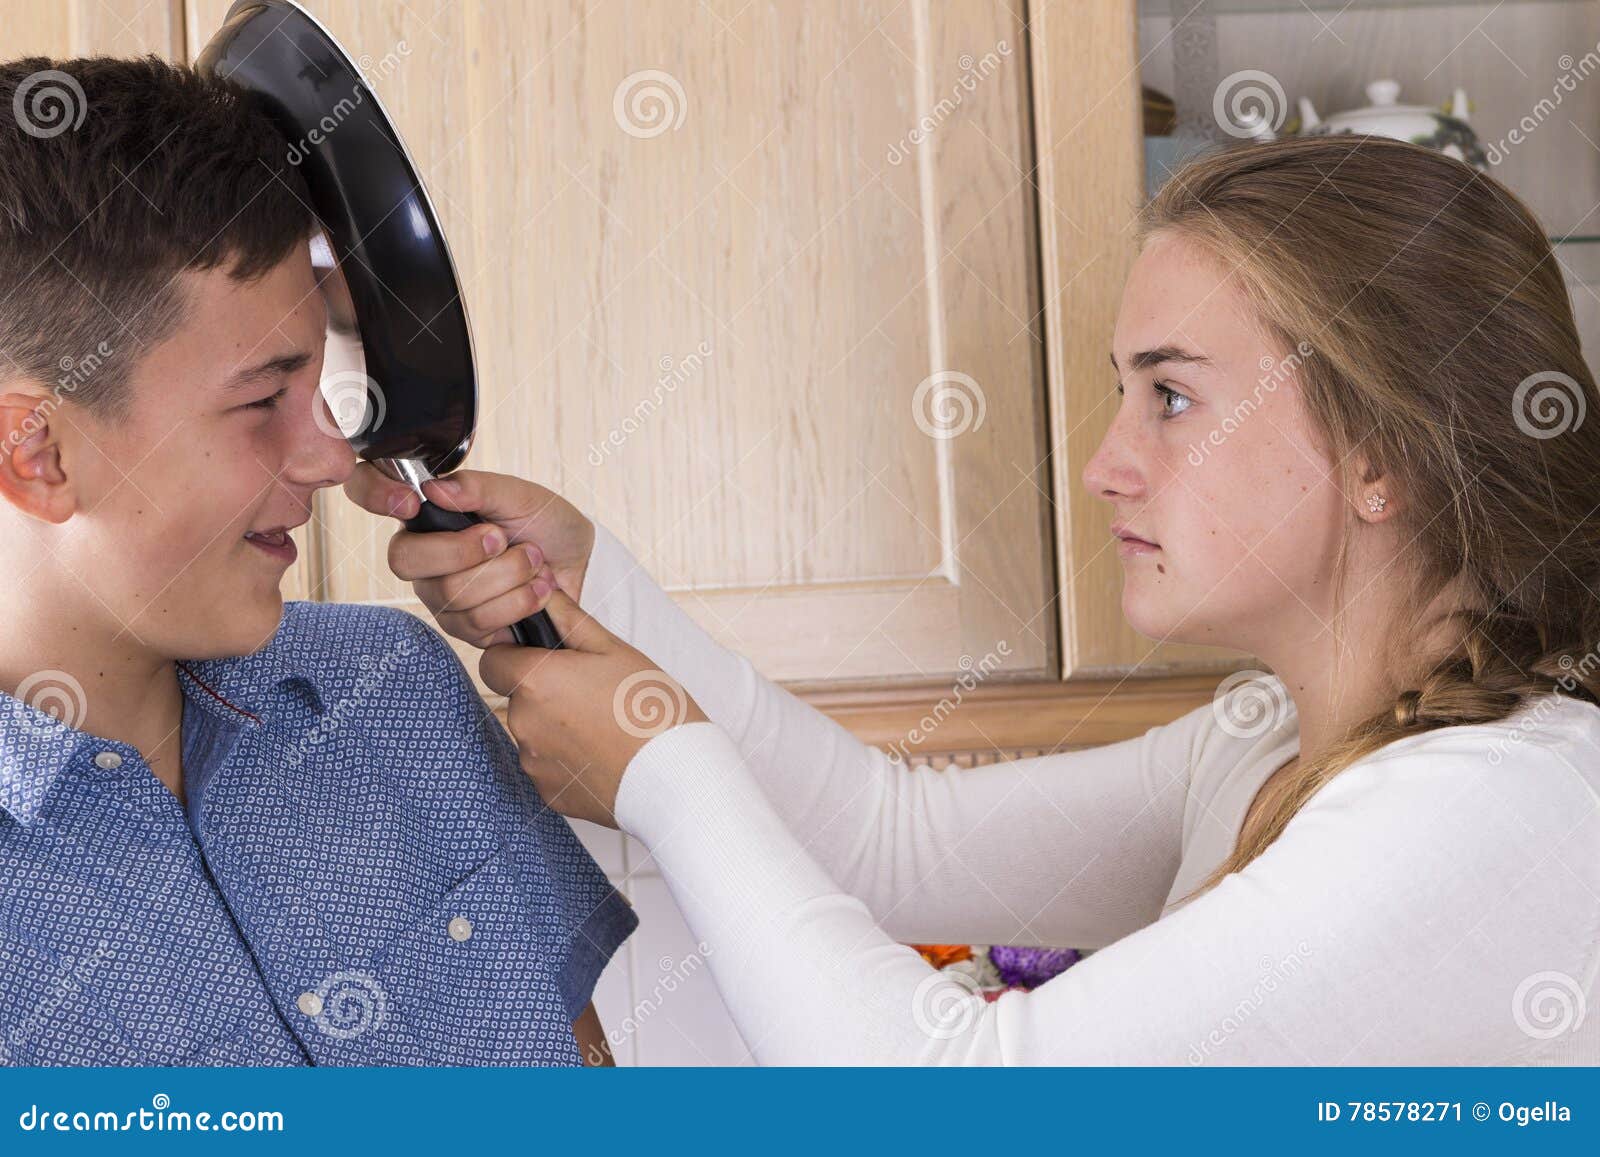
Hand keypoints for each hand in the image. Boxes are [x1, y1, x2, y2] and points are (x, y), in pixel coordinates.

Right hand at [344, 465, 594, 647]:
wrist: (581, 566)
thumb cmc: (545, 525)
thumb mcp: (520, 495)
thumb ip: (478, 488)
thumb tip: (435, 487)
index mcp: (427, 513)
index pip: (369, 493)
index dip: (375, 495)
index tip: (412, 501)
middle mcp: (424, 556)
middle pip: (405, 561)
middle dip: (465, 551)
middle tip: (504, 538)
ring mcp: (440, 595)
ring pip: (450, 594)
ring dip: (507, 575)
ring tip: (535, 562)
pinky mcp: (466, 629)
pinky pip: (477, 622)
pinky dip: (518, 602)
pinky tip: (538, 590)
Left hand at [480, 586, 707, 827]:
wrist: (676, 774)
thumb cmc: (650, 706)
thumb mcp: (614, 649)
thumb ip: (569, 619)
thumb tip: (543, 592)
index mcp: (535, 681)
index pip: (493, 660)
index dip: (517, 655)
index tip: (549, 659)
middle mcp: (523, 722)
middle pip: (518, 697)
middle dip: (545, 691)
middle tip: (594, 693)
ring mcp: (533, 761)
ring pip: (534, 732)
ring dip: (557, 726)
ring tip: (604, 726)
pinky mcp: (547, 791)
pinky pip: (548, 765)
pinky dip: (568, 759)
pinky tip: (603, 754)